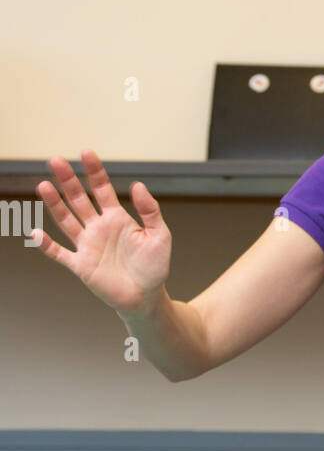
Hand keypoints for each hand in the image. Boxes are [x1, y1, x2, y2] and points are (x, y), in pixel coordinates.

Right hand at [31, 150, 171, 312]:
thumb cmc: (154, 267)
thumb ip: (150, 211)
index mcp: (117, 218)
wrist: (147, 297)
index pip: (102, 189)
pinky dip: (47, 245)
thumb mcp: (160, 236)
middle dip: (68, 180)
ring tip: (44, 185)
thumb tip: (138, 185)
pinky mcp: (81, 266)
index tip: (86, 153)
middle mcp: (98, 228)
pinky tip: (36, 233)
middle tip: (56, 160)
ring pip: (66, 220)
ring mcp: (88, 246)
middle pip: (79, 199)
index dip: (94, 171)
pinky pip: (60, 253)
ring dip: (55, 204)